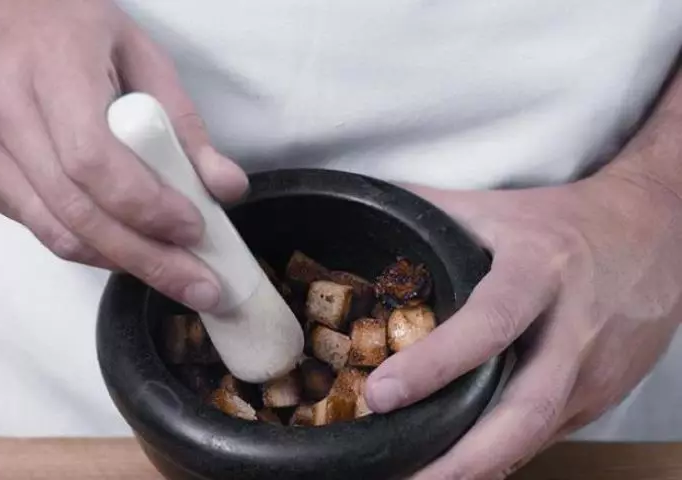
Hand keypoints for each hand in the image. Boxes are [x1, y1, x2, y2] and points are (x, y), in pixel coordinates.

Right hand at [0, 0, 247, 310]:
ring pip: (54, 231)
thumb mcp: (139, 52)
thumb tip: (224, 188)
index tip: (194, 228)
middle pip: (76, 212)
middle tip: (199, 286)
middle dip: (146, 258)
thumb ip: (183, 122)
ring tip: (172, 274)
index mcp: (48, 70)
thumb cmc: (65, 21)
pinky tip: (125, 247)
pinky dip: (87, 244)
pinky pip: (37, 226)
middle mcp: (2, 112)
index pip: (93, 161)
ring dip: (119, 262)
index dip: (147, 206)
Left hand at [364, 172, 681, 478]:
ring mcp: (591, 374)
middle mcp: (571, 332)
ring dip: (475, 471)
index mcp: (539, 273)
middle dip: (463, 460)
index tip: (383, 395)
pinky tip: (457, 470)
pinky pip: (542, 437)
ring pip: (533, 438)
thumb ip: (429, 210)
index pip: (490, 324)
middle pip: (524, 412)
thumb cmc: (565, 221)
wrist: (659, 234)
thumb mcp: (497, 209)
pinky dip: (499, 458)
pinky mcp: (598, 400)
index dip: (437, 364)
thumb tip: (364, 204)